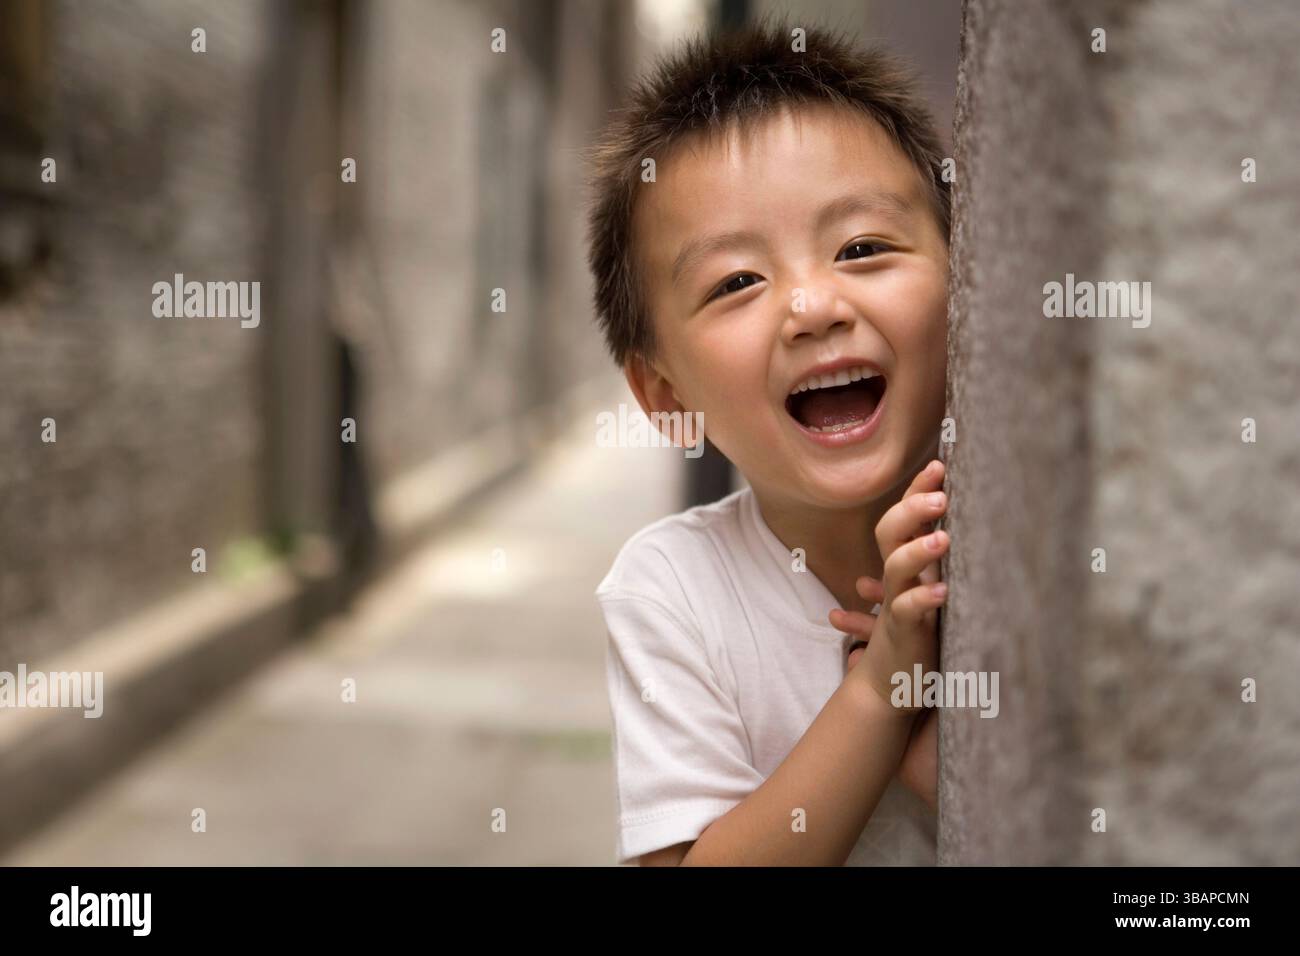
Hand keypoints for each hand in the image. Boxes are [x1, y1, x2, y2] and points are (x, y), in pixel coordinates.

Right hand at [829, 459, 948, 712]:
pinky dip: (922, 599)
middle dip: (913, 509)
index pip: (904, 516)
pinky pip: (906, 609)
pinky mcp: (902, 630)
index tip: (939, 464)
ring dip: (917, 550)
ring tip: (944, 539)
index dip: (916, 489)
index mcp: (907, 562)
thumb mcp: (934, 589)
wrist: (890, 682)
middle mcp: (898, 577)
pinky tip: (944, 591)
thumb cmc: (921, 631)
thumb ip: (942, 562)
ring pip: (896, 567)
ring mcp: (896, 601)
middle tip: (941, 496)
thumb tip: (987, 528)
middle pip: (890, 531)